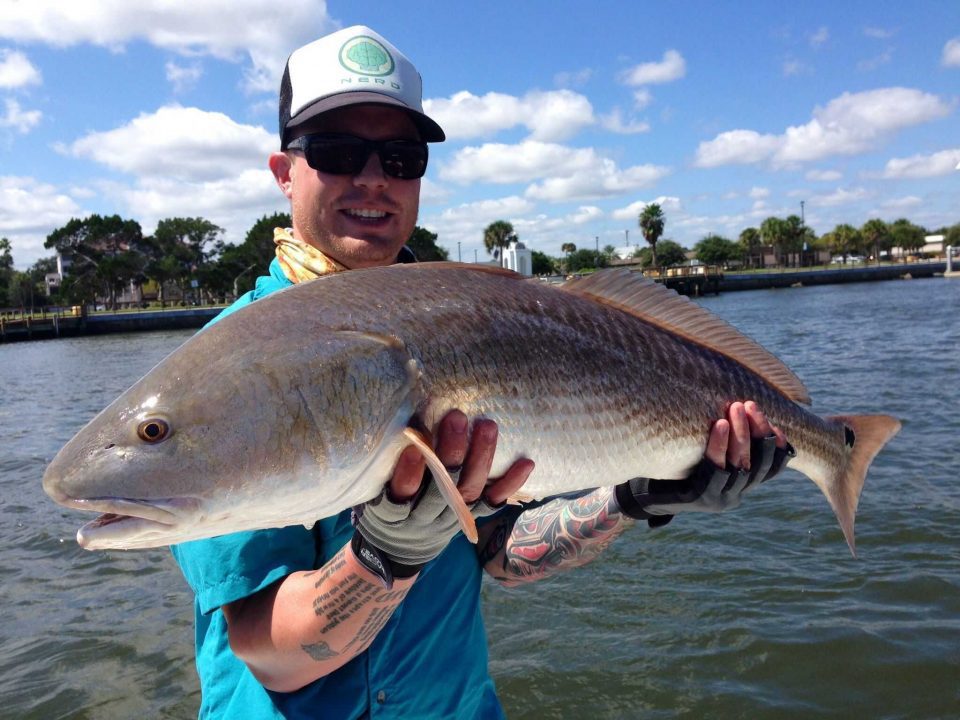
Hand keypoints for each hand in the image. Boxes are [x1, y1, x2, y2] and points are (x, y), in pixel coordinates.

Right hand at [353, 411, 533, 583]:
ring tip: (488, 427)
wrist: (399, 550)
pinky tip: (526, 462)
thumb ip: (383, 467)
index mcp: (393, 514)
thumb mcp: (372, 493)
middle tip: (456, 418)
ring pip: (468, 492)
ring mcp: (450, 519)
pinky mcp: (471, 519)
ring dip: (480, 458)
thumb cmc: (383, 508)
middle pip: (441, 488)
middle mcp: (424, 519)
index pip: (400, 494)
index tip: (413, 447)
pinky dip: (510, 484)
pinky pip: (493, 503)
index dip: (408, 473)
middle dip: (450, 452)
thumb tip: (396, 419)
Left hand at [614, 401, 793, 526]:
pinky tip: (719, 424)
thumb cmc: (677, 465)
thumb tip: (749, 406)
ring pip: (740, 466)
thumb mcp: (706, 452)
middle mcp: (734, 495)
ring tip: (735, 407)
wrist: (643, 492)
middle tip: (749, 404)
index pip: (772, 467)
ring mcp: (718, 499)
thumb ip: (728, 441)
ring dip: (740, 434)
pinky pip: (714, 470)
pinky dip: (719, 445)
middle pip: (759, 464)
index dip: (778, 446)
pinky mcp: (698, 498)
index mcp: (741, 485)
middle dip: (757, 431)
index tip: (778, 422)